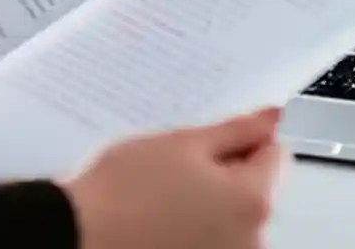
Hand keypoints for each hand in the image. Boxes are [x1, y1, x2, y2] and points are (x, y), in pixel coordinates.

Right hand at [62, 107, 285, 248]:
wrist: (81, 236)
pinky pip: (211, 239)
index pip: (273, 153)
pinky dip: (194, 229)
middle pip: (254, 188)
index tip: (214, 139)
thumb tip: (272, 119)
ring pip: (231, 216)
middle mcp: (252, 241)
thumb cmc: (122, 193)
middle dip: (224, 172)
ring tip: (162, 195)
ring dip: (208, 202)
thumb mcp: (182, 143)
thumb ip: (236, 130)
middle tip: (177, 166)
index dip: (242, 139)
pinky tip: (160, 221)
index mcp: (253, 201)